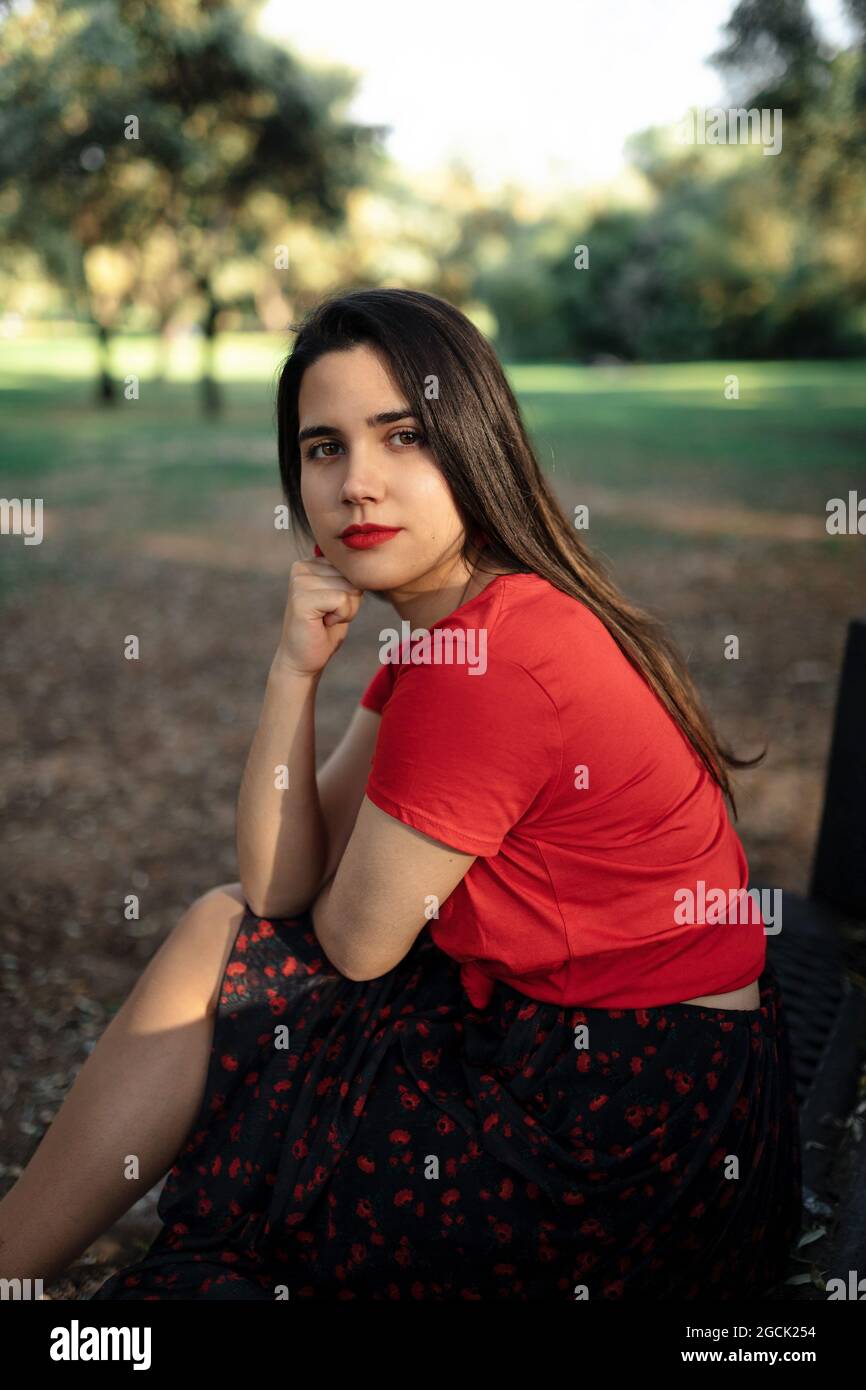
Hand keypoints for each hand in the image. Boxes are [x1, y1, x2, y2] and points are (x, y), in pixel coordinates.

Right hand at [275, 553, 363, 676]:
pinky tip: (323, 623)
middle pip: (352, 577)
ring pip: (350, 588)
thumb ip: (348, 576)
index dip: (352, 592)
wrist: (304, 659)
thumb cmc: (325, 630)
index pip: (352, 567)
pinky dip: (341, 616)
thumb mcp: (341, 595)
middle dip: (350, 601)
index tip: (331, 607)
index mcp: (310, 563)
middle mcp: (302, 567)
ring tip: (325, 619)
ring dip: (346, 611)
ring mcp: (299, 582)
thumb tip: (366, 558)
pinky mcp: (301, 599)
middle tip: (328, 616)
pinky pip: (342, 601)